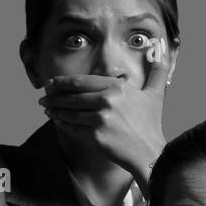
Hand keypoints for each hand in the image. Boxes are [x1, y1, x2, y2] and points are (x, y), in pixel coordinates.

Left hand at [41, 38, 171, 191]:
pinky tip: (57, 121)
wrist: (150, 153)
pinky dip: (63, 124)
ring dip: (55, 111)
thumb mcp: (156, 94)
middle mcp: (107, 101)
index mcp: (117, 88)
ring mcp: (100, 119)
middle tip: (43, 97)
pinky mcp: (95, 137)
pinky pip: (73, 128)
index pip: (82, 81)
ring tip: (47, 109)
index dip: (63, 82)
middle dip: (55, 97)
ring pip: (70, 113)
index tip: (52, 83)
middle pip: (73, 97)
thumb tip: (162, 51)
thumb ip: (157, 72)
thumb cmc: (151, 124)